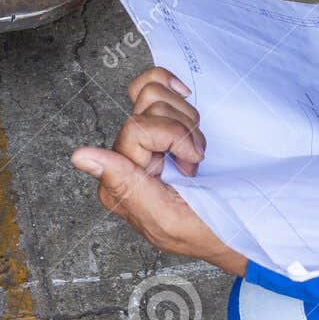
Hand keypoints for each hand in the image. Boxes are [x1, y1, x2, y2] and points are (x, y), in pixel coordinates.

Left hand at [70, 67, 245, 274]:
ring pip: (154, 94)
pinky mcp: (159, 130)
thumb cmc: (206, 231)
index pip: (137, 127)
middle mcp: (125, 158)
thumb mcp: (165, 216)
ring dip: (187, 122)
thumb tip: (80, 156)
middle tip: (195, 162)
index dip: (174, 137)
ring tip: (195, 153)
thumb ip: (123, 183)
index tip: (193, 165)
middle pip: (147, 106)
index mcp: (119, 181)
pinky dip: (175, 95)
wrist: (238, 230)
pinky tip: (187, 114)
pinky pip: (153, 88)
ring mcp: (142, 142)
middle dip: (183, 130)